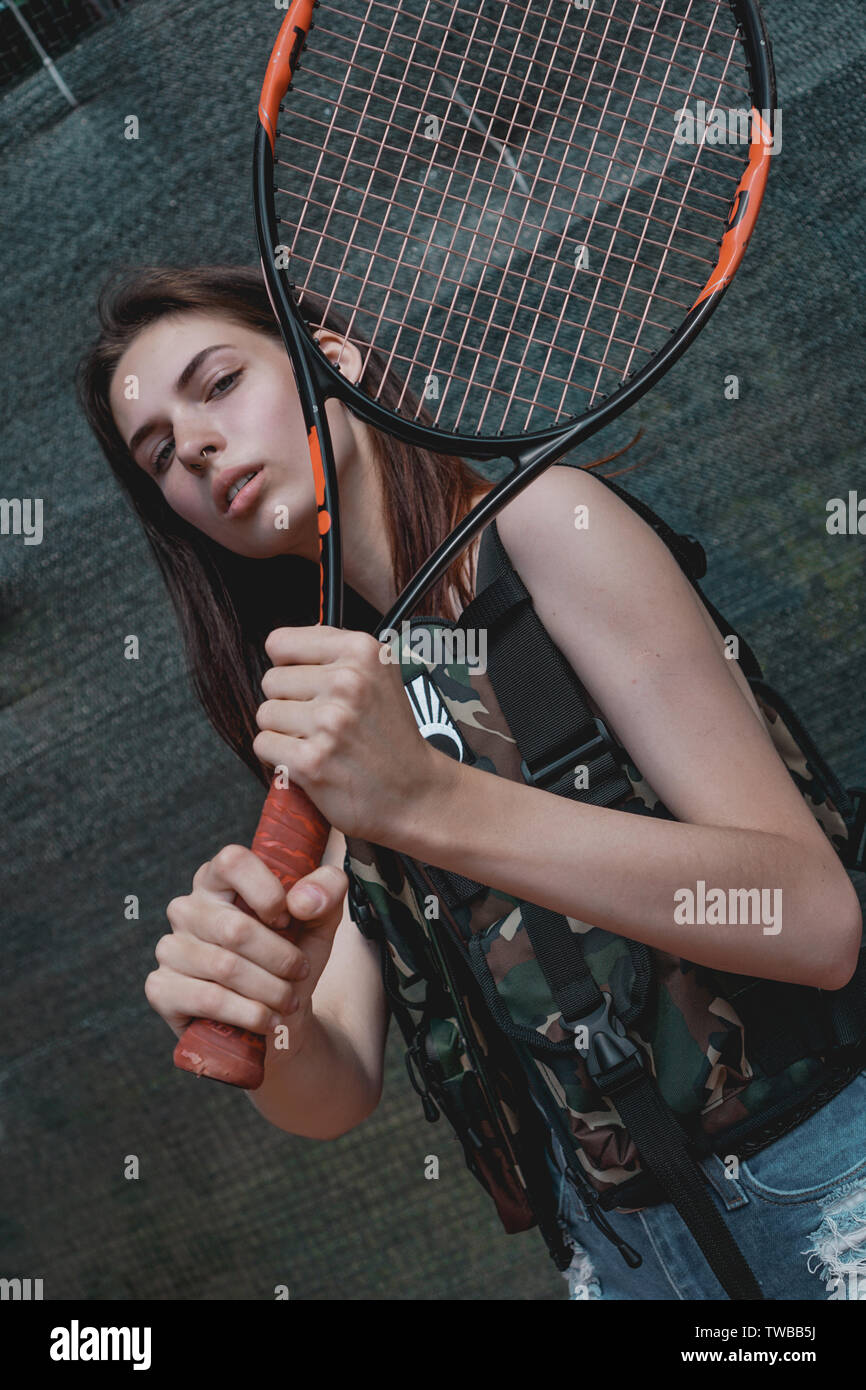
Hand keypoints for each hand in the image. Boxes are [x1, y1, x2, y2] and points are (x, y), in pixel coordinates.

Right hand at [144, 844, 347, 1041]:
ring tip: (288, 1001)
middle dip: (281, 958)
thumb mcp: (321, 921)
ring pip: (225, 967)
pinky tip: (266, 1019)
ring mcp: (170, 947)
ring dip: (270, 990)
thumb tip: (302, 901)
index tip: (290, 918)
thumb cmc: (292, 958)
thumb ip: (327, 891)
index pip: (232, 862)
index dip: (267, 891)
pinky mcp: (161, 988)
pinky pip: (207, 999)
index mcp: (218, 878)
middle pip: (235, 928)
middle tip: (301, 972)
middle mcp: (187, 908)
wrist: (277, 1019)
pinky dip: (248, 1013)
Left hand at [252, 625, 449, 841]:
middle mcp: (347, 682)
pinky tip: (310, 760)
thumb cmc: (390, 737)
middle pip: (271, 680)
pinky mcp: (311, 761)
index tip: (308, 683)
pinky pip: (264, 745)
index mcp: (362, 652)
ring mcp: (329, 722)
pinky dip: (279, 758)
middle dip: (289, 702)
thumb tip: (280, 646)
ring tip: (318, 741)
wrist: (414, 792)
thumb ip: (332, 653)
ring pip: (265, 714)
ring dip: (284, 732)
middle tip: (322, 721)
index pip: (280, 643)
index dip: (289, 666)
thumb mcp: (379, 674)